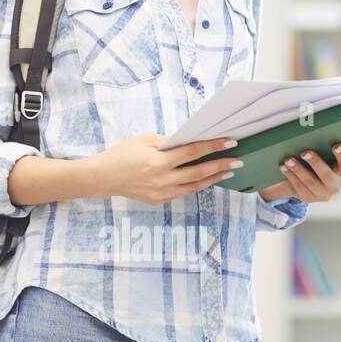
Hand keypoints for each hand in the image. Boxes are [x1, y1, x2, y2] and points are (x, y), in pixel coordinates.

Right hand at [94, 133, 243, 205]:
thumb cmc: (121, 154)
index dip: (213, 147)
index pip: (192, 152)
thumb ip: (167, 142)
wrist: (102, 177)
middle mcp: (162, 179)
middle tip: (237, 160)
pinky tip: (205, 179)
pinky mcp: (159, 200)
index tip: (229, 141)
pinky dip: (196, 185)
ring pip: (194, 186)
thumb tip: (188, 142)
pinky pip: (183, 192)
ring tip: (226, 171)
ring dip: (212, 178)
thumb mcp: (143, 140)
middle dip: (220, 165)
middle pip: (198, 172)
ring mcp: (161, 193)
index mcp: (158, 162)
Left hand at [260, 143, 340, 202]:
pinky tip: (283, 167)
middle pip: (327, 175)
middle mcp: (335, 185)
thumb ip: (322, 148)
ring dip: (298, 169)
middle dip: (315, 163)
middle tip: (305, 152)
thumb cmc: (315, 163)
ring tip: (288, 159)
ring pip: (310, 182)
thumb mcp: (323, 157)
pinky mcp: (309, 198)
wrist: (305, 182)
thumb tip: (310, 129)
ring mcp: (323, 194)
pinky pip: (299, 187)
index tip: (335, 145)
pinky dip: (290, 175)